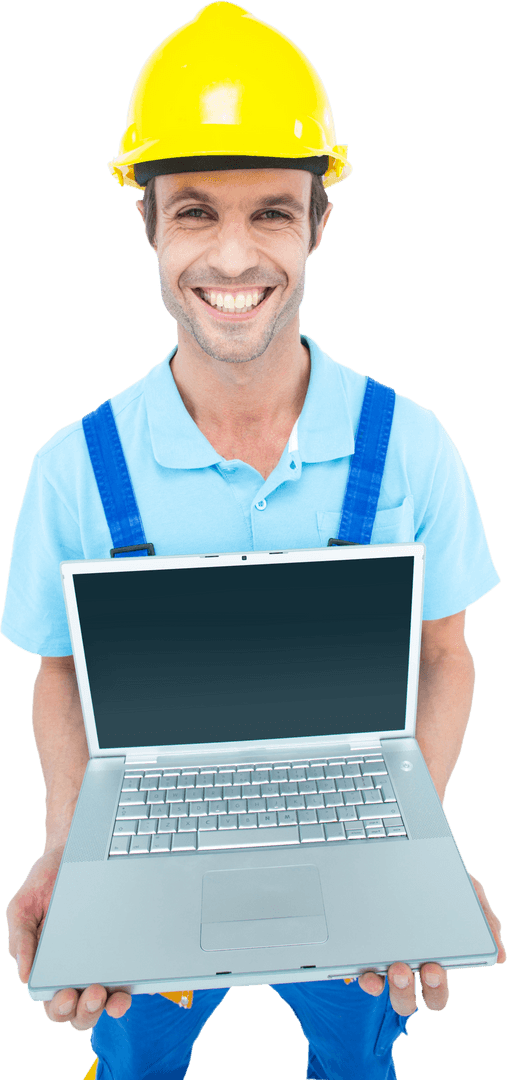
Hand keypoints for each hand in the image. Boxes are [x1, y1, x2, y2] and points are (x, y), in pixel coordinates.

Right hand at [6, 847, 131, 1030]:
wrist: (73, 853)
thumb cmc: (44, 884)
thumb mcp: (22, 906)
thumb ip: (19, 938)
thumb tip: (24, 975)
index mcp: (46, 969)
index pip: (53, 1003)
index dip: (60, 1008)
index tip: (67, 996)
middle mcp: (73, 973)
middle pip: (79, 1011)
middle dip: (86, 1011)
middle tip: (94, 993)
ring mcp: (98, 965)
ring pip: (104, 1002)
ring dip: (110, 1006)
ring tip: (116, 997)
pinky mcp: (119, 952)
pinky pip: (128, 976)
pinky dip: (133, 985)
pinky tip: (137, 983)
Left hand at [358, 873, 504, 1014]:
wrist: (405, 851)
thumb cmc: (440, 878)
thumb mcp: (466, 891)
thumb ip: (483, 919)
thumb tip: (500, 953)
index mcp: (436, 959)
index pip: (437, 991)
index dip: (435, 990)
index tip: (434, 970)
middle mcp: (410, 965)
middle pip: (411, 999)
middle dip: (409, 991)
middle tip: (409, 969)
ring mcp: (385, 958)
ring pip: (384, 988)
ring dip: (390, 986)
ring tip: (394, 966)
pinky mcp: (365, 949)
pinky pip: (362, 971)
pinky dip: (363, 975)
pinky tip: (364, 968)